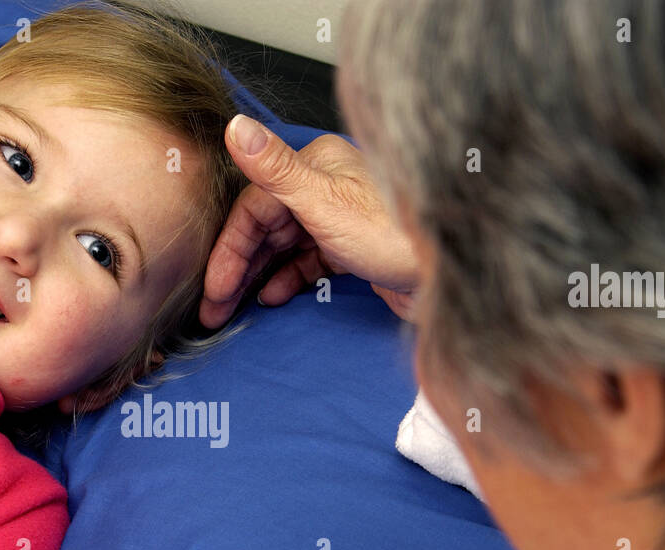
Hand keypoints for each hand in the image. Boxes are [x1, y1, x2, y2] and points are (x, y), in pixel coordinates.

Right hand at [199, 115, 419, 328]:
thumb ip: (275, 168)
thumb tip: (235, 125)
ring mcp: (340, 218)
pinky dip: (287, 278)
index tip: (213, 288)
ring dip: (256, 276)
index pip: (254, 206)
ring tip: (234, 309)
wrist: (451, 277)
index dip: (229, 249)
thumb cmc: (395, 235)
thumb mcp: (324, 202)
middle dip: (237, 268)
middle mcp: (327, 186)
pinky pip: (307, 261)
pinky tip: (272, 297)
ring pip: (283, 247)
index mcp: (316, 165)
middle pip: (266, 228)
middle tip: (214, 309)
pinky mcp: (353, 248)